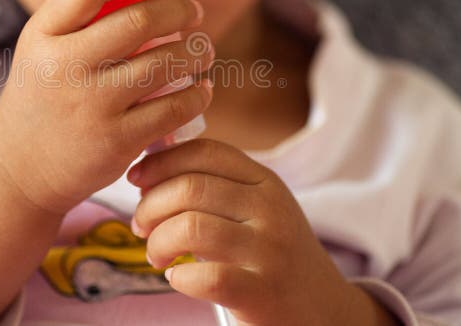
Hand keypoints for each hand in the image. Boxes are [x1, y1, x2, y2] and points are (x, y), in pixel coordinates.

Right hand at [0, 0, 213, 214]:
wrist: (20, 171)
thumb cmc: (40, 100)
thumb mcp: (39, 52)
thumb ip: (75, 22)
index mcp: (42, 35)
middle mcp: (64, 67)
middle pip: (138, 21)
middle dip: (179, 10)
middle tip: (194, 12)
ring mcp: (92, 105)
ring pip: (163, 63)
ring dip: (195, 51)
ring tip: (203, 49)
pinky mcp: (116, 141)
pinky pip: (173, 108)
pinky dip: (196, 94)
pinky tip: (201, 89)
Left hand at [127, 139, 399, 325]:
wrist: (323, 310)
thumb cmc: (272, 254)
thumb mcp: (258, 208)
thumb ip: (216, 184)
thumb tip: (150, 169)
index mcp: (266, 182)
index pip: (206, 151)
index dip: (161, 161)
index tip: (136, 178)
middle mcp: (270, 209)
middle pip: (191, 187)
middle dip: (150, 205)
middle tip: (140, 225)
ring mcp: (269, 250)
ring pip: (191, 227)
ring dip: (158, 241)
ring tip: (156, 255)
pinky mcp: (263, 292)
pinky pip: (205, 277)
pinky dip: (179, 276)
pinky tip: (176, 277)